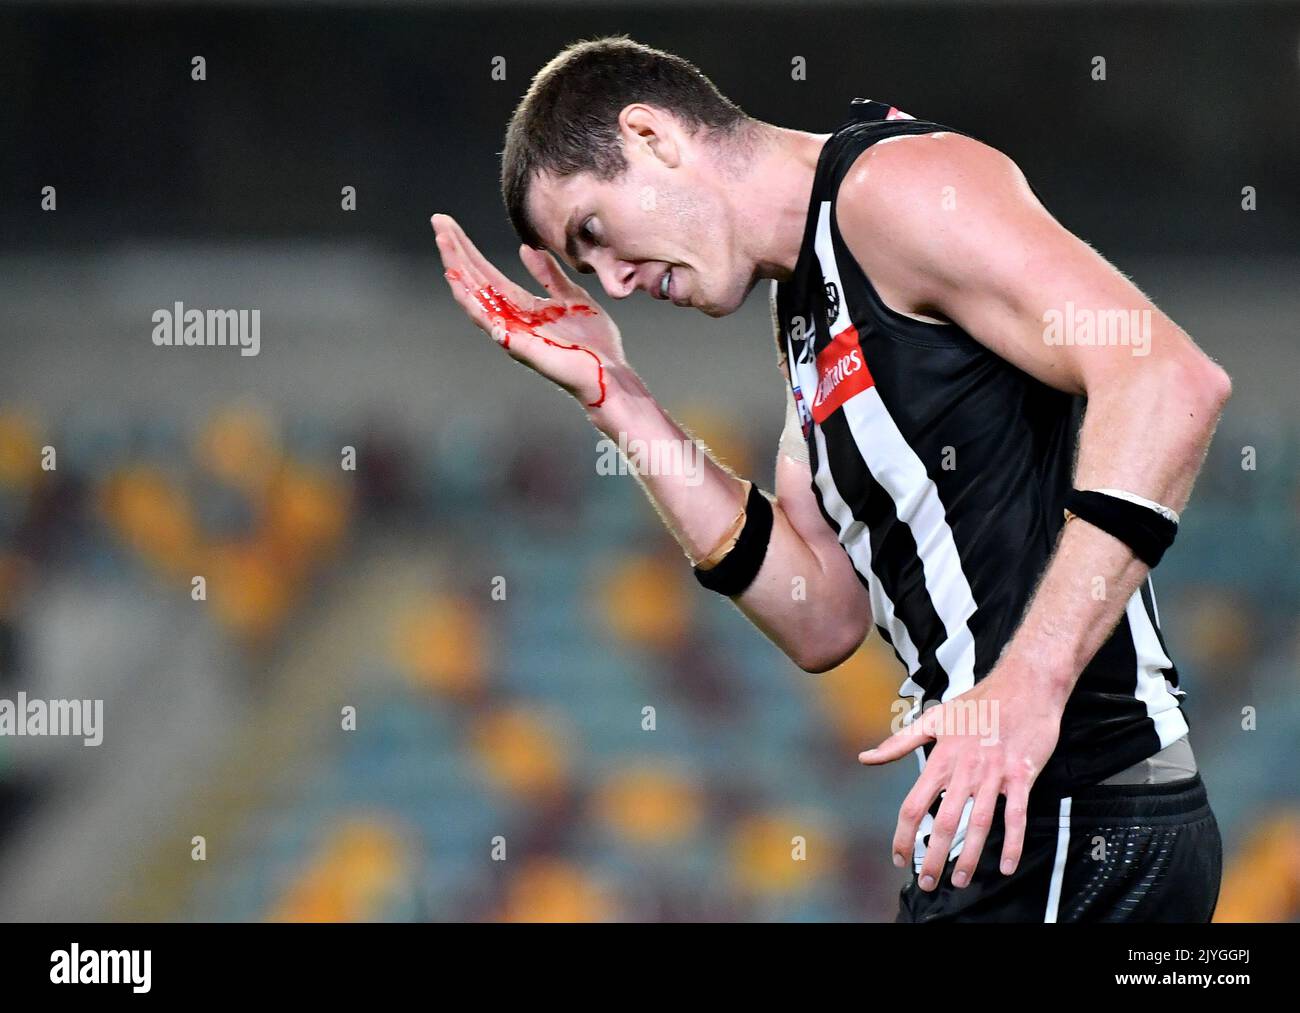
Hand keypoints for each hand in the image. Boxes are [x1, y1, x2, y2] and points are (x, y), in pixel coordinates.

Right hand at [431, 213, 625, 409]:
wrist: (608, 372)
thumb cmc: (593, 343)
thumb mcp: (572, 297)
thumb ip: (549, 275)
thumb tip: (525, 249)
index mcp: (524, 306)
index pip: (488, 273)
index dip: (470, 250)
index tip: (452, 225)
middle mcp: (511, 318)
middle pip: (476, 279)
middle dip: (457, 251)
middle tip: (439, 221)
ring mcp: (510, 331)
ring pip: (474, 296)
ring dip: (456, 267)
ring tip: (443, 240)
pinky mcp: (515, 344)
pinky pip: (485, 320)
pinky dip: (468, 299)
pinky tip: (455, 279)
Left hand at [857, 665, 1064, 890]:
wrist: (1024, 684)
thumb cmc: (979, 702)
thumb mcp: (934, 718)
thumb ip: (899, 742)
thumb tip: (865, 757)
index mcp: (941, 758)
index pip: (914, 804)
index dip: (903, 834)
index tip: (899, 857)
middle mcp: (965, 769)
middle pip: (944, 821)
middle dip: (933, 856)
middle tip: (928, 883)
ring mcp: (994, 773)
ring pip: (979, 823)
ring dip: (969, 856)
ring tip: (961, 881)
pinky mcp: (1022, 774)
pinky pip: (1016, 815)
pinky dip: (1012, 842)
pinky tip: (1006, 865)